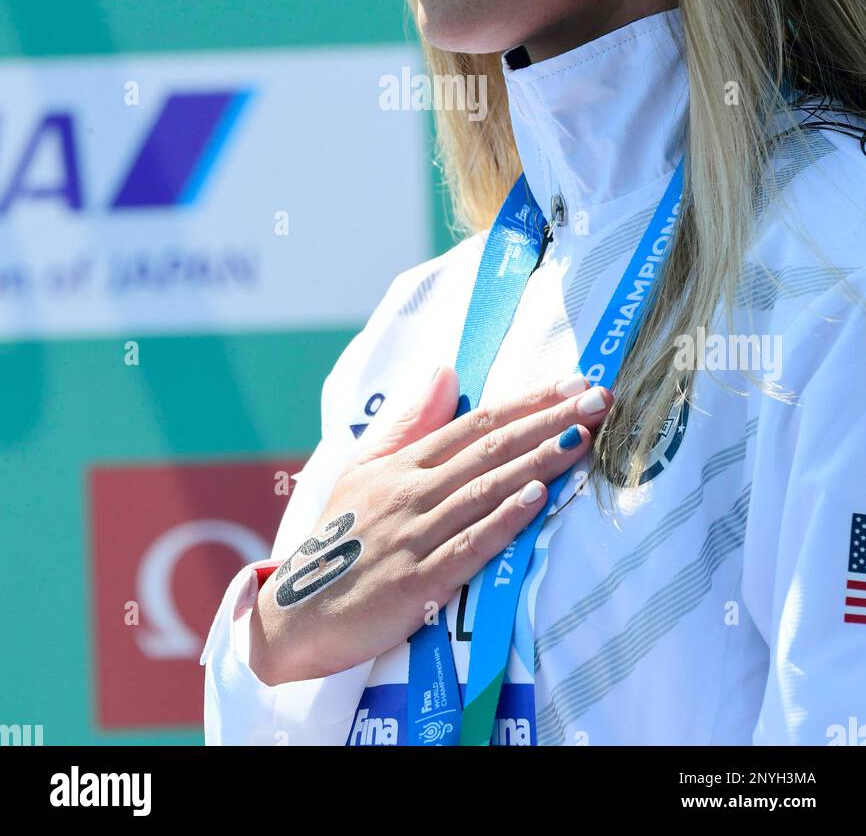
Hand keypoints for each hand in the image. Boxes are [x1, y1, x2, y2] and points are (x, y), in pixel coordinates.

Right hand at [249, 365, 612, 684]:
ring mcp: (415, 535)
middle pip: (491, 448)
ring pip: (486, 489)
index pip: (477, 422)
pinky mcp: (418, 582)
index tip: (575, 384)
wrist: (296, 617)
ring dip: (538, 461)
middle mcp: (413, 492)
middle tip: (600, 400)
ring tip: (582, 438)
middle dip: (549, 422)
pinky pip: (468, 546)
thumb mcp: (363, 469)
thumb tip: (446, 370)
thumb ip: (409, 422)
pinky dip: (503, 521)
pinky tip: (536, 499)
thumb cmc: (338, 539)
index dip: (528, 401)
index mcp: (404, 464)